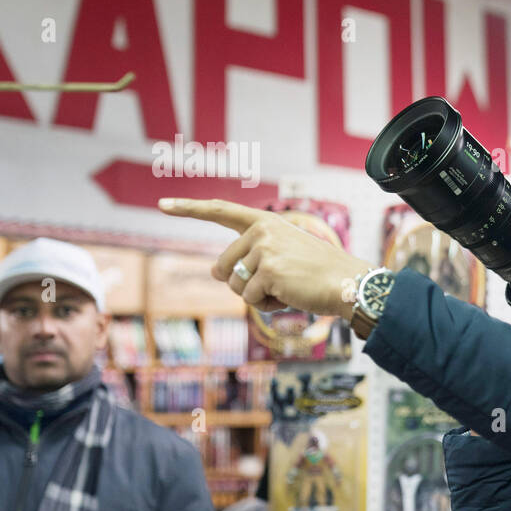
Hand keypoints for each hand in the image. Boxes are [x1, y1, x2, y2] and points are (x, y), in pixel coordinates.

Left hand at [158, 198, 371, 317]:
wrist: (348, 282)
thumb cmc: (319, 273)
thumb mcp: (285, 255)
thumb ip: (252, 257)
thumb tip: (217, 274)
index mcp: (266, 222)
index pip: (221, 211)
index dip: (189, 208)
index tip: (163, 204)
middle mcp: (261, 231)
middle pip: (224, 267)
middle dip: (242, 284)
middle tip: (276, 285)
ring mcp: (264, 250)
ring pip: (236, 287)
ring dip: (257, 297)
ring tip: (287, 289)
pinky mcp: (268, 272)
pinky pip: (251, 300)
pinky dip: (268, 306)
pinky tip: (290, 296)